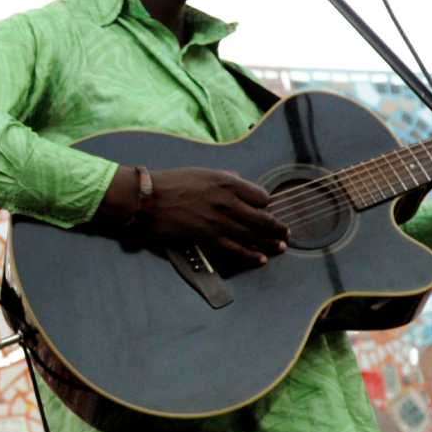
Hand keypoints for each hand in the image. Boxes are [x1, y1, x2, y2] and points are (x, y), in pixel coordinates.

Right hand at [114, 166, 288, 266]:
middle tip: (284, 232)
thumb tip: (237, 181)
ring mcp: (220, 221)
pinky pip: (237, 249)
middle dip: (276, 227)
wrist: (147, 198)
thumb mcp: (201, 172)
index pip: (261, 196)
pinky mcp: (209, 237)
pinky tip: (261, 259)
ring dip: (270, 243)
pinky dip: (251, 255)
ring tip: (280, 247)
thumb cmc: (170, 183)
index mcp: (228, 182)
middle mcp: (229, 202)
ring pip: (254, 235)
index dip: (266, 204)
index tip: (265, 209)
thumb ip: (223, 178)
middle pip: (263, 218)